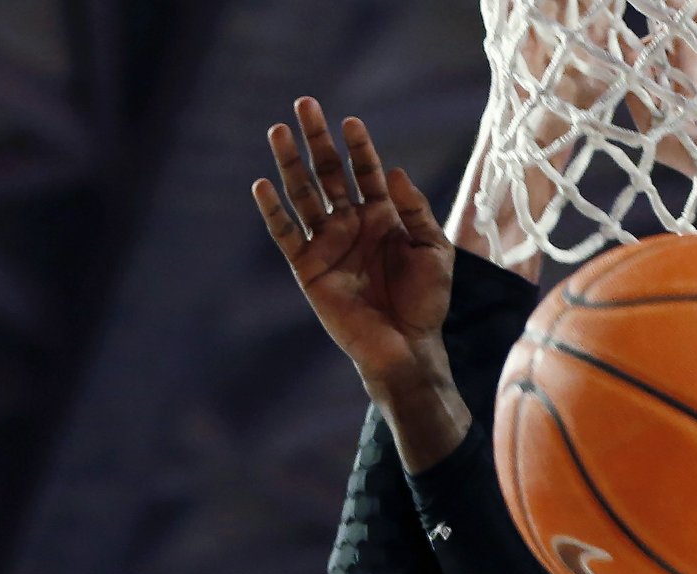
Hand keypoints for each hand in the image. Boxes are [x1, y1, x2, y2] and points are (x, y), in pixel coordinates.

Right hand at [252, 102, 454, 396]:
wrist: (407, 347)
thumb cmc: (426, 302)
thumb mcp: (434, 251)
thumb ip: (416, 211)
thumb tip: (394, 171)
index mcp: (382, 216)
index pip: (366, 171)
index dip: (359, 147)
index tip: (350, 122)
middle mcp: (351, 224)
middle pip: (329, 173)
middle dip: (317, 140)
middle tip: (305, 104)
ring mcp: (328, 244)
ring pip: (304, 195)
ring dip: (291, 164)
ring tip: (279, 131)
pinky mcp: (309, 268)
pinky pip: (286, 234)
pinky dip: (273, 211)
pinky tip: (262, 185)